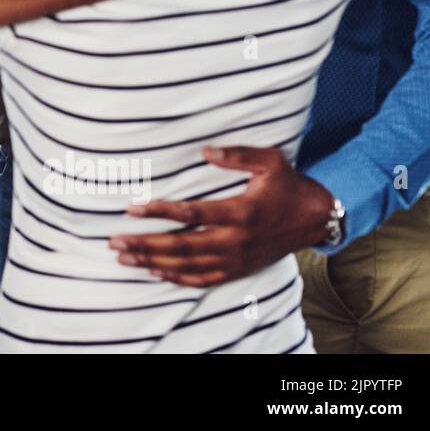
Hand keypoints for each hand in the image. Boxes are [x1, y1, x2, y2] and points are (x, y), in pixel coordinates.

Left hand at [108, 146, 336, 286]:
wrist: (315, 219)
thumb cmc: (289, 185)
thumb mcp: (271, 161)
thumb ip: (238, 155)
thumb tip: (205, 151)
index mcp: (241, 212)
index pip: (192, 213)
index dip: (160, 211)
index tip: (131, 208)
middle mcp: (236, 240)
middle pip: (182, 245)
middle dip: (145, 244)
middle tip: (114, 240)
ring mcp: (237, 259)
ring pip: (188, 265)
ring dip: (153, 262)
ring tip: (124, 257)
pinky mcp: (239, 269)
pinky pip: (204, 279)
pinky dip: (177, 278)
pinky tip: (154, 272)